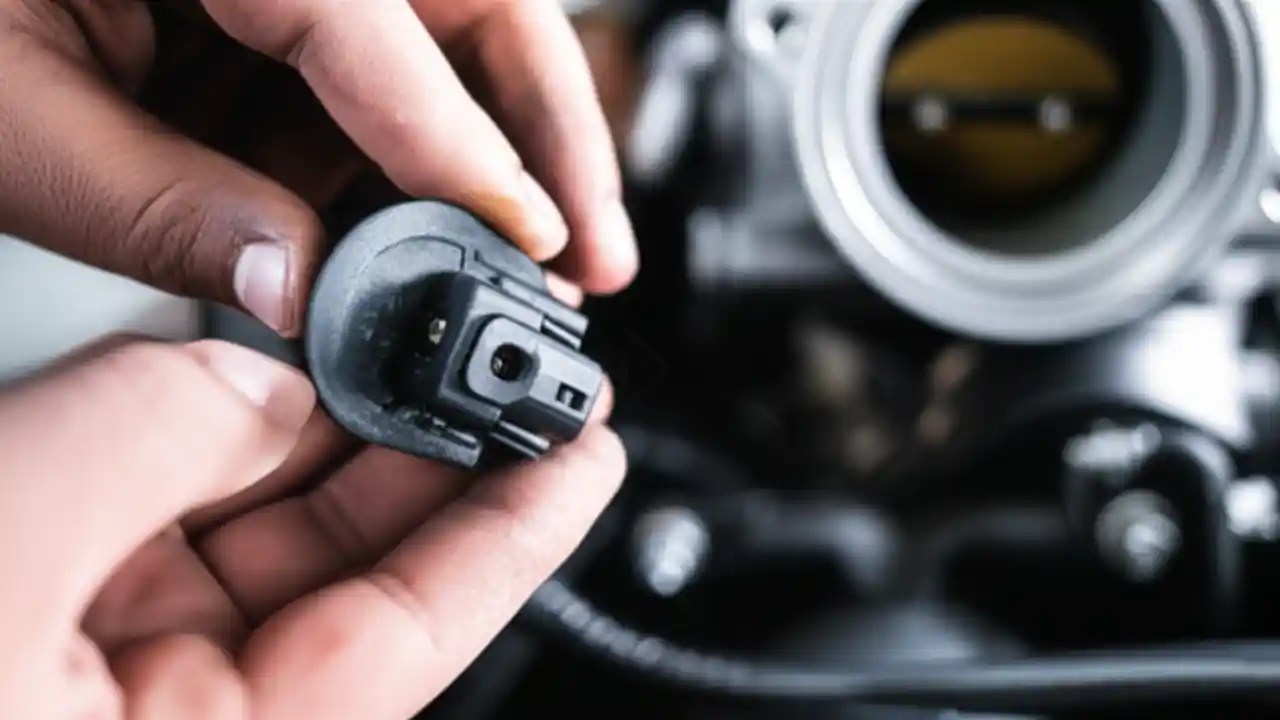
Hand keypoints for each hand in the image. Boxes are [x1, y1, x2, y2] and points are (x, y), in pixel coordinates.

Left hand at [0, 0, 637, 335]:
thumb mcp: (2, 116)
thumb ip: (155, 205)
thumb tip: (294, 285)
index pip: (372, 23)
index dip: (467, 148)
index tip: (532, 245)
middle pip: (469, 7)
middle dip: (542, 134)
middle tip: (587, 248)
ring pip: (438, 40)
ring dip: (475, 158)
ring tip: (501, 263)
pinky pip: (364, 64)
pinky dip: (389, 150)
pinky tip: (385, 225)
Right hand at [0, 338, 624, 718]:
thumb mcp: (7, 549)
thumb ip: (152, 442)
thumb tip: (258, 379)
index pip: (423, 626)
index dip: (521, 525)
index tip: (587, 446)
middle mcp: (185, 707)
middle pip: (361, 563)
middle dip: (432, 446)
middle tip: (494, 353)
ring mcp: (125, 655)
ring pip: (274, 523)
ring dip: (330, 422)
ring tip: (389, 332)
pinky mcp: (66, 600)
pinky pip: (182, 507)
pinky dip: (226, 427)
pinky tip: (267, 366)